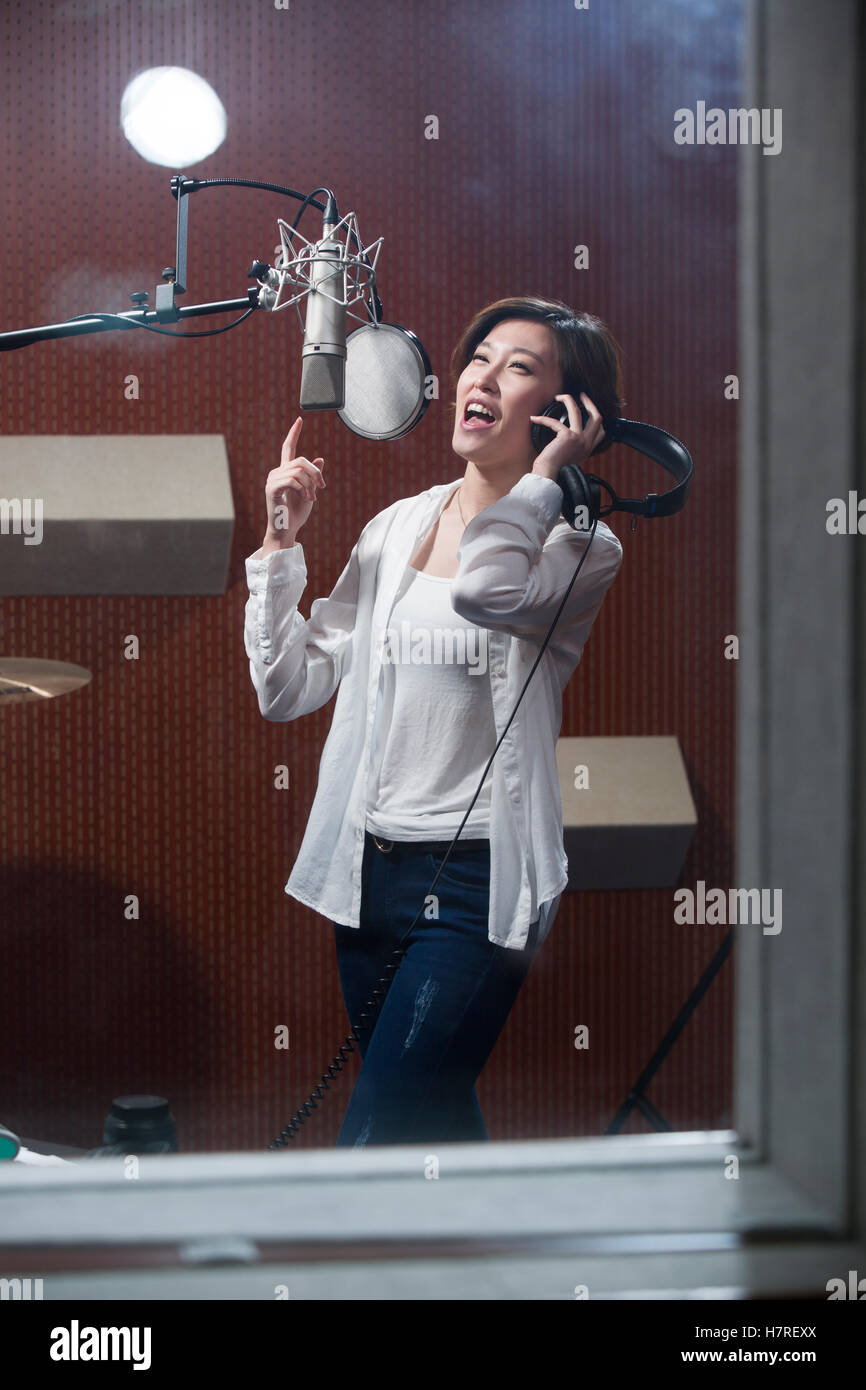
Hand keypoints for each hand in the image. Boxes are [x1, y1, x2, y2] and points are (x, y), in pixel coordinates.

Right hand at [264, 416, 325, 541]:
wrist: (287, 531)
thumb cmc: (296, 514)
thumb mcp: (310, 491)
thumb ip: (313, 476)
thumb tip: (320, 459)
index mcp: (285, 472)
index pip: (288, 448)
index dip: (294, 434)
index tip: (299, 420)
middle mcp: (277, 473)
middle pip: (300, 460)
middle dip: (315, 472)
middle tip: (321, 487)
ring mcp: (273, 480)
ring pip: (298, 470)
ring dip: (310, 484)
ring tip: (313, 497)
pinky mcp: (272, 489)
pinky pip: (292, 480)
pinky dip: (303, 489)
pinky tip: (307, 498)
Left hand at [529, 393, 604, 481]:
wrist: (549, 476)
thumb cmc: (554, 469)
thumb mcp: (569, 459)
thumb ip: (574, 448)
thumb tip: (568, 436)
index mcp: (587, 449)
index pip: (601, 432)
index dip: (597, 419)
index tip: (589, 410)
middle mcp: (586, 443)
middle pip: (597, 417)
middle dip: (590, 403)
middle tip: (582, 395)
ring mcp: (578, 439)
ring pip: (577, 412)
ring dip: (568, 400)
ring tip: (559, 397)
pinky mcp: (567, 436)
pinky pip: (554, 422)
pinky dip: (543, 419)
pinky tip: (534, 419)